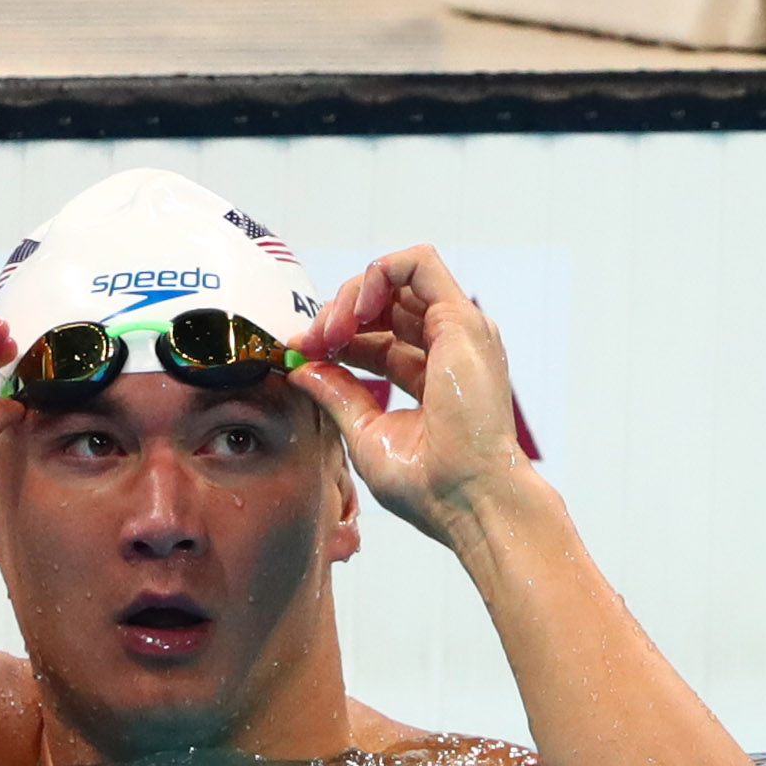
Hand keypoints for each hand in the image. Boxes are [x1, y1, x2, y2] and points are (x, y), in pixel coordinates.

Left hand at [287, 245, 534, 547]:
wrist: (466, 501)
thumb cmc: (428, 485)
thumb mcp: (365, 432)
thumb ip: (337, 393)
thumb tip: (303, 368)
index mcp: (431, 375)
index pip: (375, 337)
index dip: (332, 337)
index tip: (299, 353)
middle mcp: (448, 348)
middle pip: (384, 302)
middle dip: (336, 313)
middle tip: (310, 342)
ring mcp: (457, 331)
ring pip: (397, 278)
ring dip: (350, 295)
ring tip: (330, 332)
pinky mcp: (460, 321)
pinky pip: (418, 264)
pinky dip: (378, 275)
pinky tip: (354, 314)